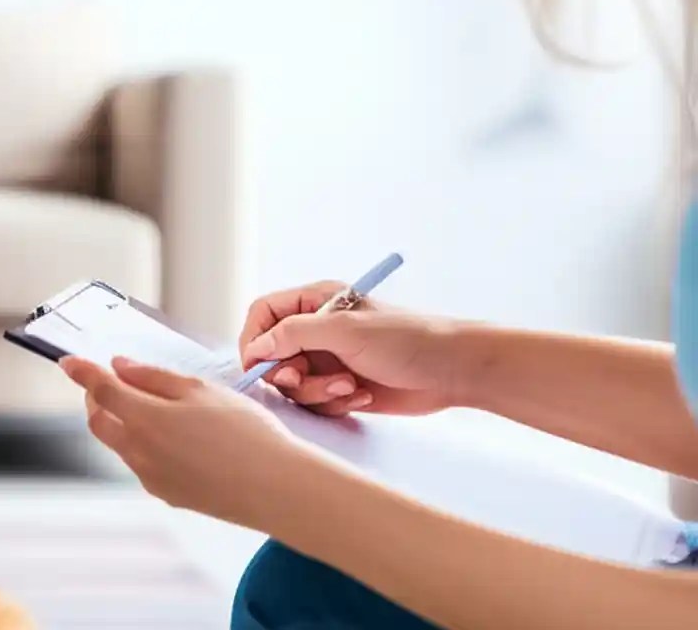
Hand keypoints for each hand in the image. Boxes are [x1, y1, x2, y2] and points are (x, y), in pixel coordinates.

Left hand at [60, 355, 303, 527]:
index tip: (69, 362)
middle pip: (99, 422)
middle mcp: (138, 451)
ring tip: (153, 407)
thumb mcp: (201, 390)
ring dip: (122, 423)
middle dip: (97, 400)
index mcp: (144, 418)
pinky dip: (143, 445)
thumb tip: (120, 367)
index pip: (99, 390)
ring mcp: (150, 477)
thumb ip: (154, 377)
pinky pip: (141, 464)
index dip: (82, 372)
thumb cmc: (245, 433)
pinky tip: (175, 438)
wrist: (274, 487)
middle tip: (112, 382)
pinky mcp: (166, 494)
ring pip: (119, 444)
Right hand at [239, 280, 465, 416]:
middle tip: (305, 380)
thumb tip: (258, 347)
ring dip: (317, 392)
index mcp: (316, 302)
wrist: (452, 371)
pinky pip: (316, 402)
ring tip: (349, 388)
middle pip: (274, 356)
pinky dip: (334, 403)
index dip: (254, 339)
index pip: (264, 314)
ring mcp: (329, 360)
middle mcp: (318, 330)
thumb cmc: (406, 339)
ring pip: (294, 384)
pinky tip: (361, 396)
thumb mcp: (344, 330)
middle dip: (291, 374)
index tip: (258, 366)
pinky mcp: (342, 388)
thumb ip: (294, 334)